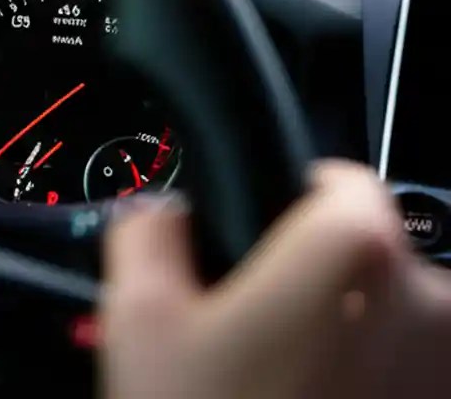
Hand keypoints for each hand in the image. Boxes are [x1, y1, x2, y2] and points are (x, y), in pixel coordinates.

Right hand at [101, 159, 450, 398]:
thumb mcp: (136, 316)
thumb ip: (147, 228)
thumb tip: (161, 213)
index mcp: (353, 249)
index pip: (337, 177)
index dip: (285, 201)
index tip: (258, 236)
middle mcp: (428, 302)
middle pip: (367, 254)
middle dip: (314, 281)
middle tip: (251, 336)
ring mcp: (448, 368)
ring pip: (391, 322)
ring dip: (349, 339)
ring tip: (280, 389)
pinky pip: (407, 376)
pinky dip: (370, 384)